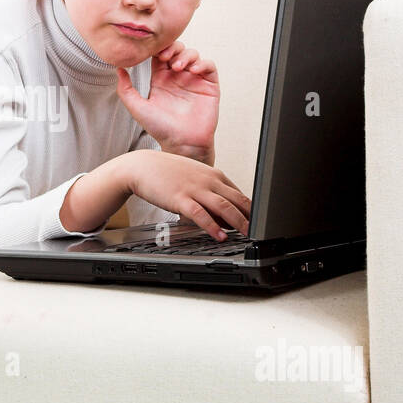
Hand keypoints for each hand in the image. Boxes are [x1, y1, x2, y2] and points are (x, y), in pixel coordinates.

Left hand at [115, 40, 217, 161]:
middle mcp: (178, 78)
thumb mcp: (138, 108)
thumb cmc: (160, 129)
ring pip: (193, 54)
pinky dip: (203, 63)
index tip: (155, 53)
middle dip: (173, 48)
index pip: (160, 54)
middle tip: (166, 58)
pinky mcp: (209, 86)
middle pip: (177, 49)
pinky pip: (209, 66)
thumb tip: (117, 68)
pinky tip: (194, 71)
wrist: (182, 143)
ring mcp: (194, 80)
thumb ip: (126, 89)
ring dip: (186, 55)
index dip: (158, 48)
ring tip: (179, 68)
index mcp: (161, 80)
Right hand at [123, 149, 251, 239]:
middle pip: (236, 200)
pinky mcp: (180, 199)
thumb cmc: (167, 172)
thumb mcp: (194, 177)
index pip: (239, 193)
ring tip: (247, 234)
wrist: (142, 166)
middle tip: (260, 230)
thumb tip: (225, 211)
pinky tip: (220, 236)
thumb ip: (211, 191)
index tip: (259, 222)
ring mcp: (194, 189)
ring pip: (223, 207)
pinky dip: (212, 226)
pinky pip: (200, 214)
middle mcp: (207, 181)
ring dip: (238, 222)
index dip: (252, 209)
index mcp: (213, 175)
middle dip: (251, 216)